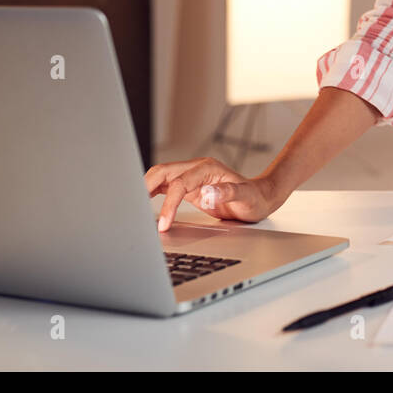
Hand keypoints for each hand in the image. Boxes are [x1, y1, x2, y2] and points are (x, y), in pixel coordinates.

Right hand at [144, 156, 279, 230]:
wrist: (260, 198)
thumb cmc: (254, 198)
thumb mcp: (246, 197)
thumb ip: (227, 193)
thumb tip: (207, 193)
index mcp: (207, 169)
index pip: (179, 183)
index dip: (168, 204)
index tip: (163, 224)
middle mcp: (196, 169)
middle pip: (162, 172)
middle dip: (145, 188)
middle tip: (134, 211)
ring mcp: (191, 176)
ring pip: (159, 177)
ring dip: (144, 190)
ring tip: (132, 209)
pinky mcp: (188, 186)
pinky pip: (164, 186)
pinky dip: (151, 194)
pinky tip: (142, 205)